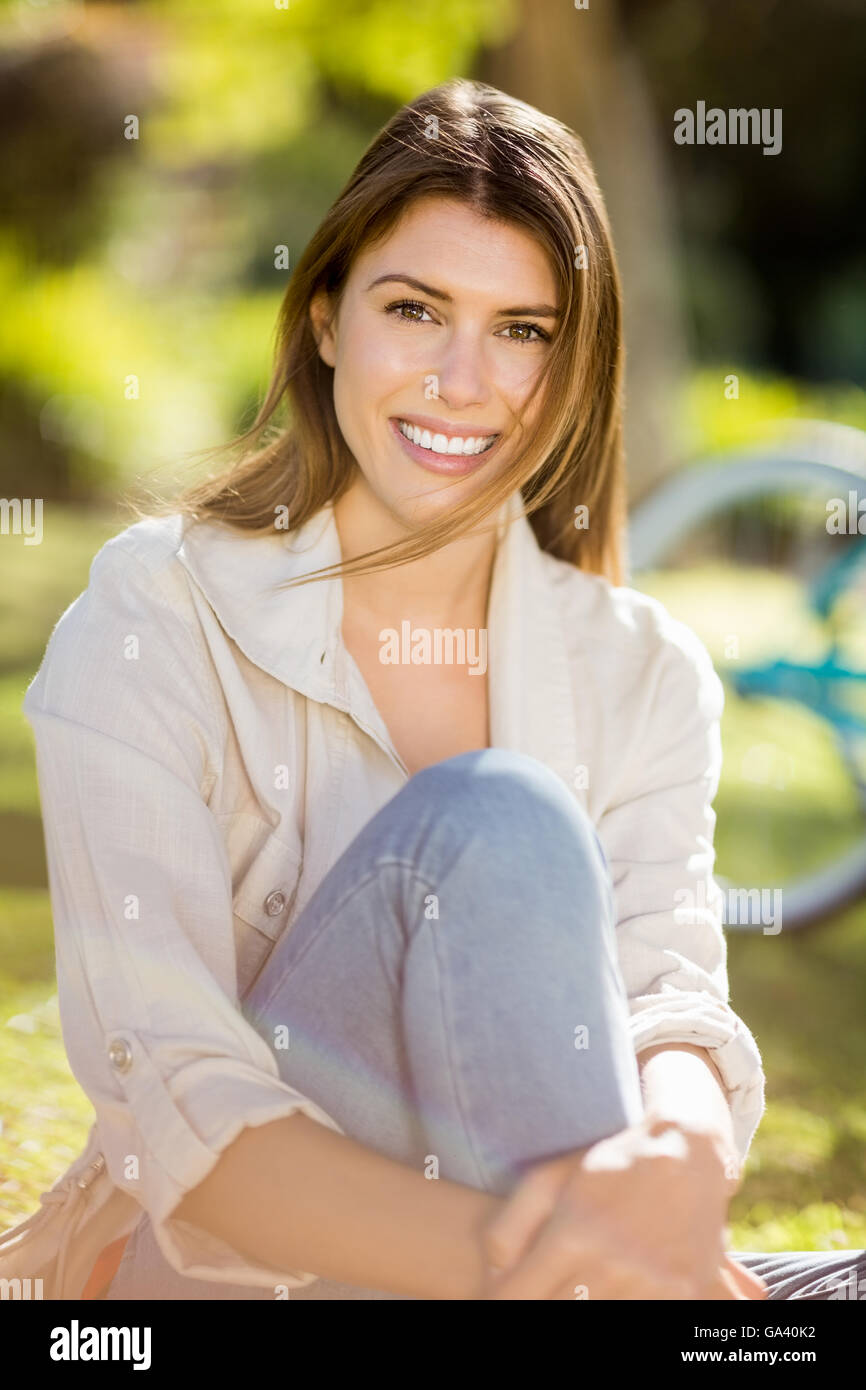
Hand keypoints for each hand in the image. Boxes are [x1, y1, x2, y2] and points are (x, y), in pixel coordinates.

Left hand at [476, 1115, 768, 1299]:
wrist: (688, 1152)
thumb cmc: (607, 1165)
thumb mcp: (546, 1179)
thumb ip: (507, 1230)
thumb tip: (494, 1282)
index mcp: (575, 1234)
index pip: (517, 1298)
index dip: (500, 1301)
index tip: (503, 1294)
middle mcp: (614, 1264)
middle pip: (555, 1314)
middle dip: (540, 1304)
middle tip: (541, 1287)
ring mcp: (654, 1283)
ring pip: (600, 1320)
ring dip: (582, 1307)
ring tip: (577, 1287)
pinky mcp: (686, 1294)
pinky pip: (644, 1320)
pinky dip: (621, 1307)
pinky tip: (613, 1291)